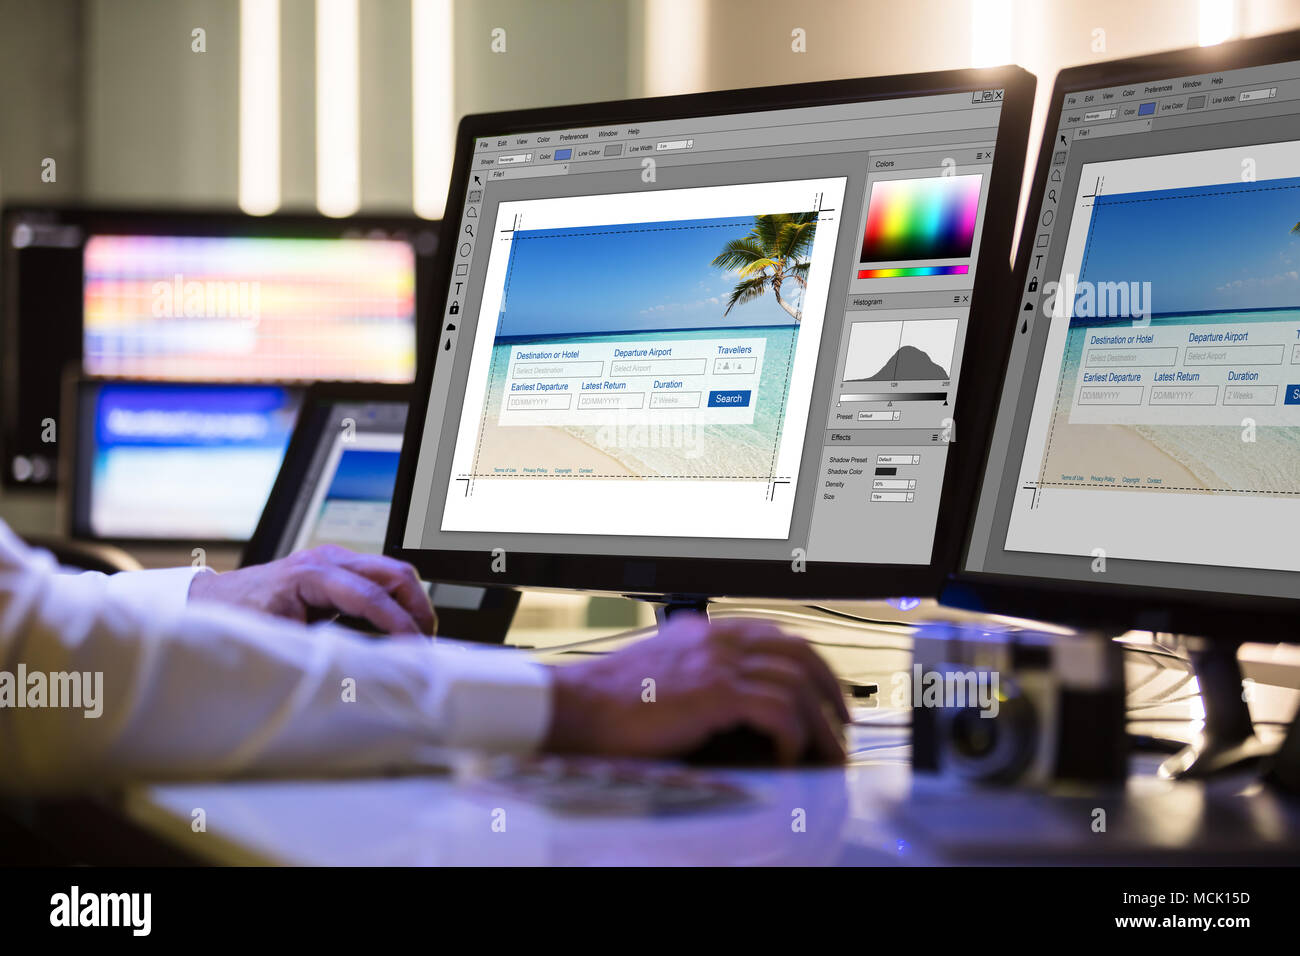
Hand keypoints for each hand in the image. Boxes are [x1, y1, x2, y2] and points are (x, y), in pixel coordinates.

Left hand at [188, 545, 435, 635]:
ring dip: (410, 604)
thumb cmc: (237, 620)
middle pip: (396, 572)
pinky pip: (380, 579)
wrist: (210, 603)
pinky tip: (396, 629)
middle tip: (428, 644)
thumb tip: (364, 666)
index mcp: (311, 574)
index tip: (417, 650)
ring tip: (416, 639)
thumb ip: (322, 649)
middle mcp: (328, 559)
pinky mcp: (338, 568)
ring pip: (393, 573)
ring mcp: (334, 559)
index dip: (400, 625)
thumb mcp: (278, 642)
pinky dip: (396, 601)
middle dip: (418, 608)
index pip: (373, 596)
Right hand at [543, 614, 847, 764]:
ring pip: (795, 684)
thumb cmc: (606, 702)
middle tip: (840, 727)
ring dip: (819, 724)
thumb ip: (695, 675)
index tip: (824, 696)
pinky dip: (792, 736)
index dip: (810, 666)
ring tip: (826, 755)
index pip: (777, 637)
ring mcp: (716, 663)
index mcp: (706, 633)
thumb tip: (730, 705)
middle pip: (798, 653)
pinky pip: (777, 710)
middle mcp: (716, 640)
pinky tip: (788, 758)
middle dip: (829, 691)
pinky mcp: (713, 694)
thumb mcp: (659, 674)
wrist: (572, 709)